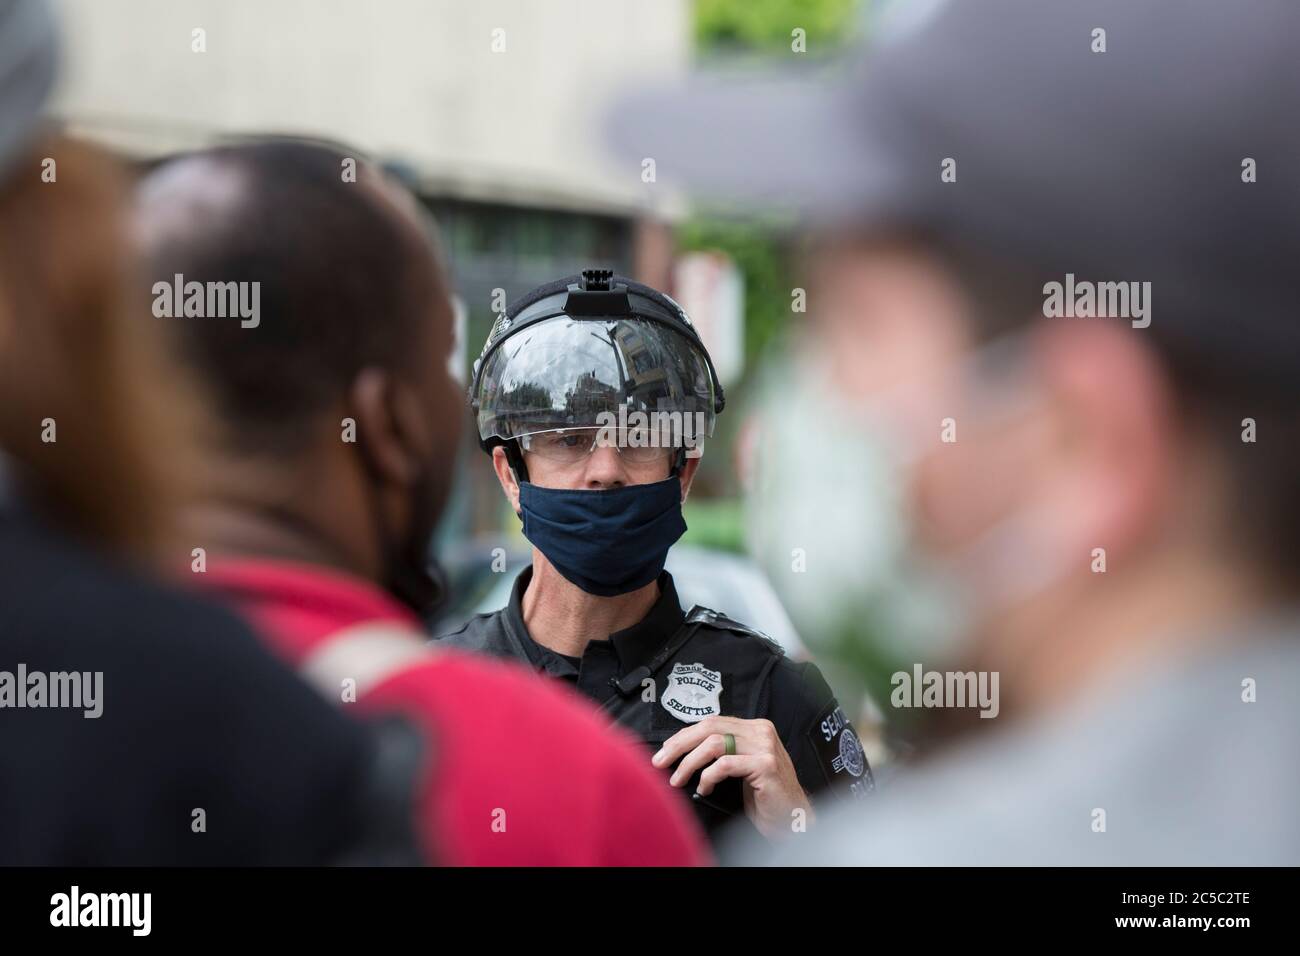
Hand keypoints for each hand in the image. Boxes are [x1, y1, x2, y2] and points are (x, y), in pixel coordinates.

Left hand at [652, 716, 811, 838]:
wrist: (792, 818)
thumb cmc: (763, 795)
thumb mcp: (741, 766)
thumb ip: (722, 751)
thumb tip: (682, 749)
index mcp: (754, 727)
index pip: (711, 722)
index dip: (684, 735)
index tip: (665, 751)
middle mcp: (761, 731)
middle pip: (709, 727)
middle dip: (679, 745)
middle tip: (660, 761)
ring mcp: (765, 747)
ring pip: (714, 744)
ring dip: (689, 763)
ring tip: (677, 780)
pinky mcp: (766, 765)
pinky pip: (725, 765)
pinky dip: (708, 777)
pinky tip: (704, 788)